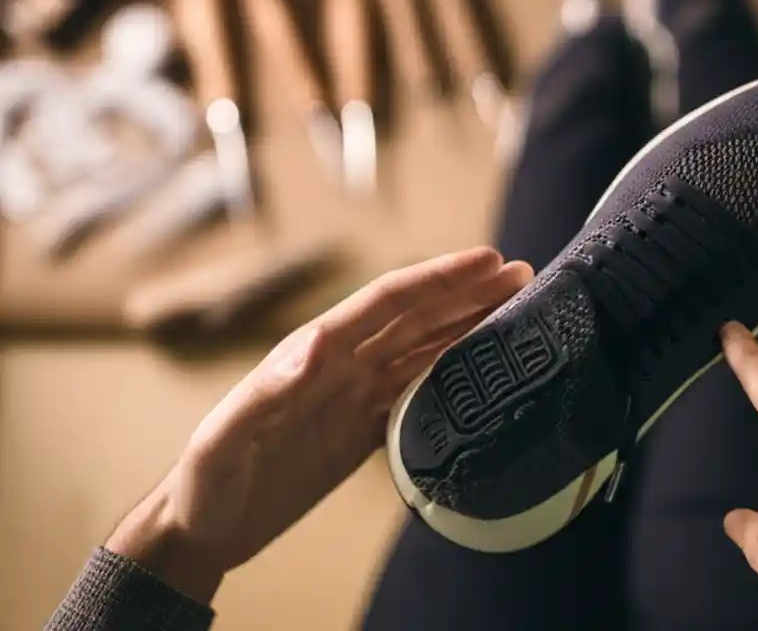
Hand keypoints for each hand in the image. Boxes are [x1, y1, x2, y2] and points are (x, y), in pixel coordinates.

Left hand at [106, 248, 531, 602]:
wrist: (203, 530)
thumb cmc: (204, 485)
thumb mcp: (223, 443)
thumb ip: (262, 397)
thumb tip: (312, 354)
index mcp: (310, 355)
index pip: (384, 304)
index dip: (436, 280)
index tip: (485, 261)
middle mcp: (339, 366)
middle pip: (415, 317)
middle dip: (467, 292)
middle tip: (522, 276)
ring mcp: (353, 396)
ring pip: (423, 348)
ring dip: (467, 325)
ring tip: (515, 308)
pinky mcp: (361, 429)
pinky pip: (416, 391)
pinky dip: (453, 375)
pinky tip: (482, 369)